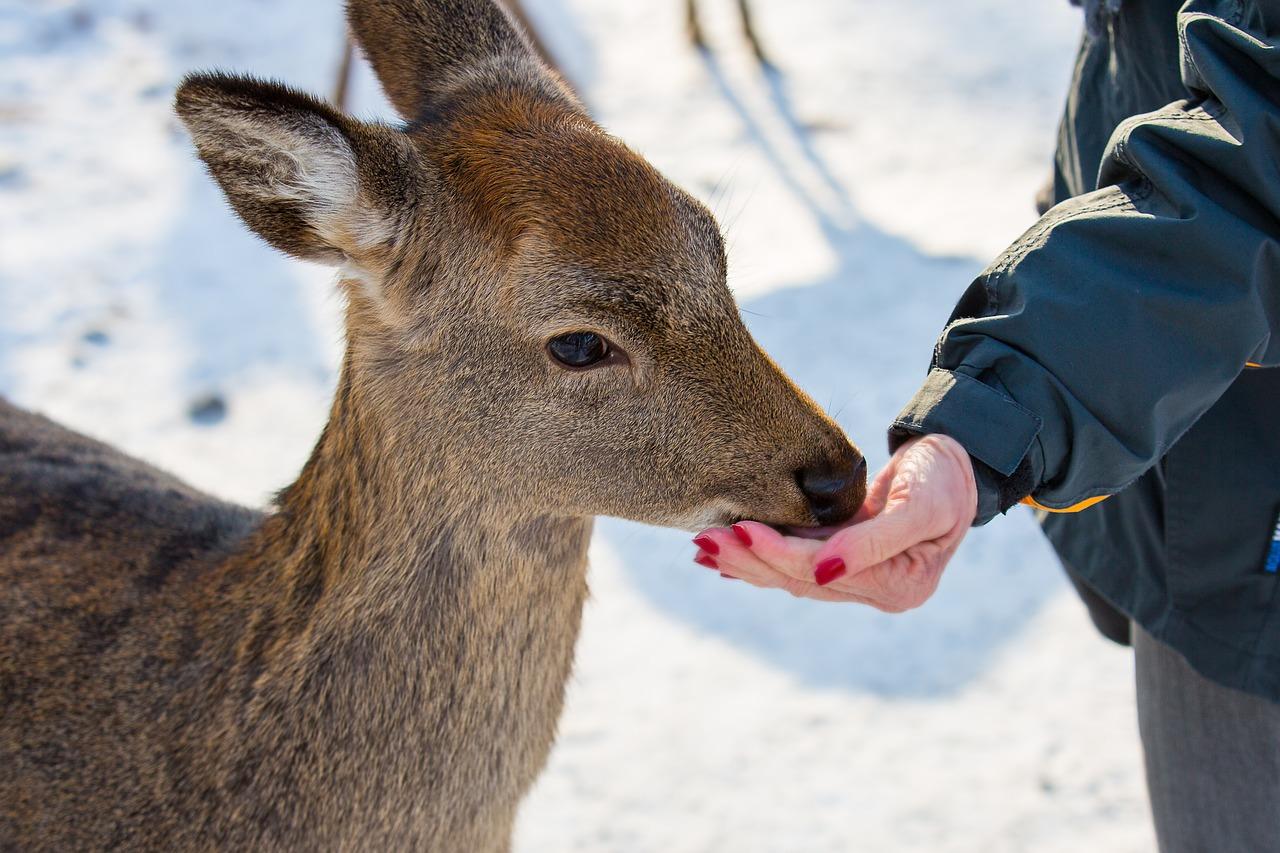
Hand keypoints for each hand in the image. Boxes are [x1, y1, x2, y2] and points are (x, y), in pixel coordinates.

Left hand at [692, 434, 977, 610]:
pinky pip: (797, 561)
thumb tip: (822, 573)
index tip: (738, 531)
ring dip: (745, 561)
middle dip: (748, 560)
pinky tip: (727, 554)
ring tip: (702, 547)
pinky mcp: (845, 556)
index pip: (821, 573)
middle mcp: (876, 591)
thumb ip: (873, 541)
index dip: (776, 554)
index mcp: (899, 586)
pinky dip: (762, 556)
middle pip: (798, 579)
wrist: (957, 460)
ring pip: (791, 573)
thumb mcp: (920, 506)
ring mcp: (859, 576)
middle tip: (702, 542)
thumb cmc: (944, 478)